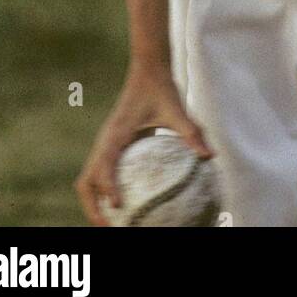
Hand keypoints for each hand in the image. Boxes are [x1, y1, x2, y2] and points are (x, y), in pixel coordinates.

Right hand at [75, 60, 213, 226]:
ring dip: (95, 203)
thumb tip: (210, 156)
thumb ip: (191, 132)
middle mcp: (105, 142)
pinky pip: (103, 173)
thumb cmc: (161, 88)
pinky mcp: (112, 146)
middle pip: (86, 182)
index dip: (106, 188)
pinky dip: (106, 191)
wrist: (148, 70)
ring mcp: (105, 145)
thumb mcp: (177, 110)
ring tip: (113, 223)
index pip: (102, 166)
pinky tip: (128, 204)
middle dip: (92, 207)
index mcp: (115, 134)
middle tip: (109, 226)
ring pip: (89, 180)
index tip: (118, 206)